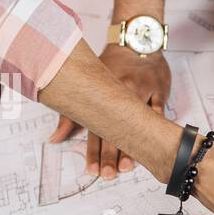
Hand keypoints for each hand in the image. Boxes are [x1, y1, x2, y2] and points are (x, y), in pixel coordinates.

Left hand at [49, 46, 169, 177]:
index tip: (93, 170)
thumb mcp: (86, 85)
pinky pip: (158, 111)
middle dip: (111, 155)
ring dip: (134, 146)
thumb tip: (54, 139)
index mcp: (100, 95)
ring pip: (137, 123)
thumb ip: (70, 115)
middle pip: (114, 129)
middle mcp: (119, 93)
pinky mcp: (159, 90)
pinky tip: (155, 144)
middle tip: (109, 174)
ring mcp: (140, 92)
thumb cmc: (111, 65)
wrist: (135, 41)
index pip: (94, 129)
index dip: (93, 152)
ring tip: (129, 166)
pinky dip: (156, 127)